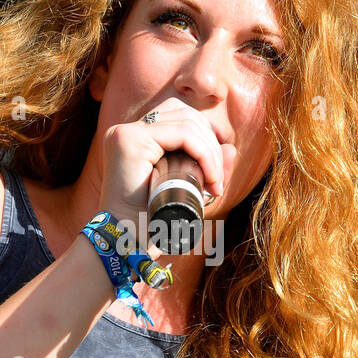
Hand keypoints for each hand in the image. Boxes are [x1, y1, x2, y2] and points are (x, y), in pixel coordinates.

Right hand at [97, 96, 233, 231]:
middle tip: (218, 181)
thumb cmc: (154, 223)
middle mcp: (127, 131)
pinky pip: (182, 134)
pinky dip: (204, 154)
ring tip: (215, 183)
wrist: (128, 244)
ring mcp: (126, 133)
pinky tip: (210, 179)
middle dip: (211, 143)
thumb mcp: (188, 191)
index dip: (206, 135)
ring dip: (211, 152)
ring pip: (187, 122)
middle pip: (184, 113)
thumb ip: (209, 169)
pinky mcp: (130, 140)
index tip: (217, 172)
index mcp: (135, 138)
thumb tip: (231, 147)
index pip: (179, 116)